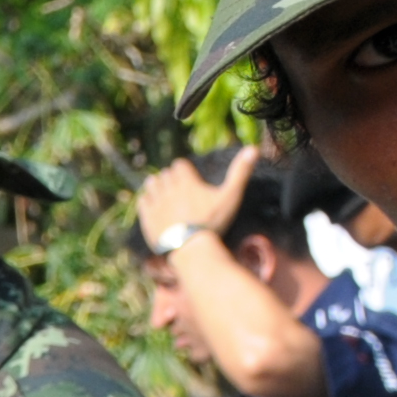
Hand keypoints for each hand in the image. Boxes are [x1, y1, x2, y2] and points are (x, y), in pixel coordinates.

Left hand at [133, 145, 257, 250]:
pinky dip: (147, 200)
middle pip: (165, 174)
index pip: (179, 165)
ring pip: (152, 184)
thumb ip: (240, 172)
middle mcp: (168, 188)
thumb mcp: (230, 196)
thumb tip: (254, 147)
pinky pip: (142, 201)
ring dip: (157, 186)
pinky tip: (154, 205)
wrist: (190, 248)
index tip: (188, 177)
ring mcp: (156, 202)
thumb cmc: (213, 222)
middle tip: (178, 188)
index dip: (183, 170)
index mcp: (186, 181)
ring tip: (165, 194)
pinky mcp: (147, 217)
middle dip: (171, 178)